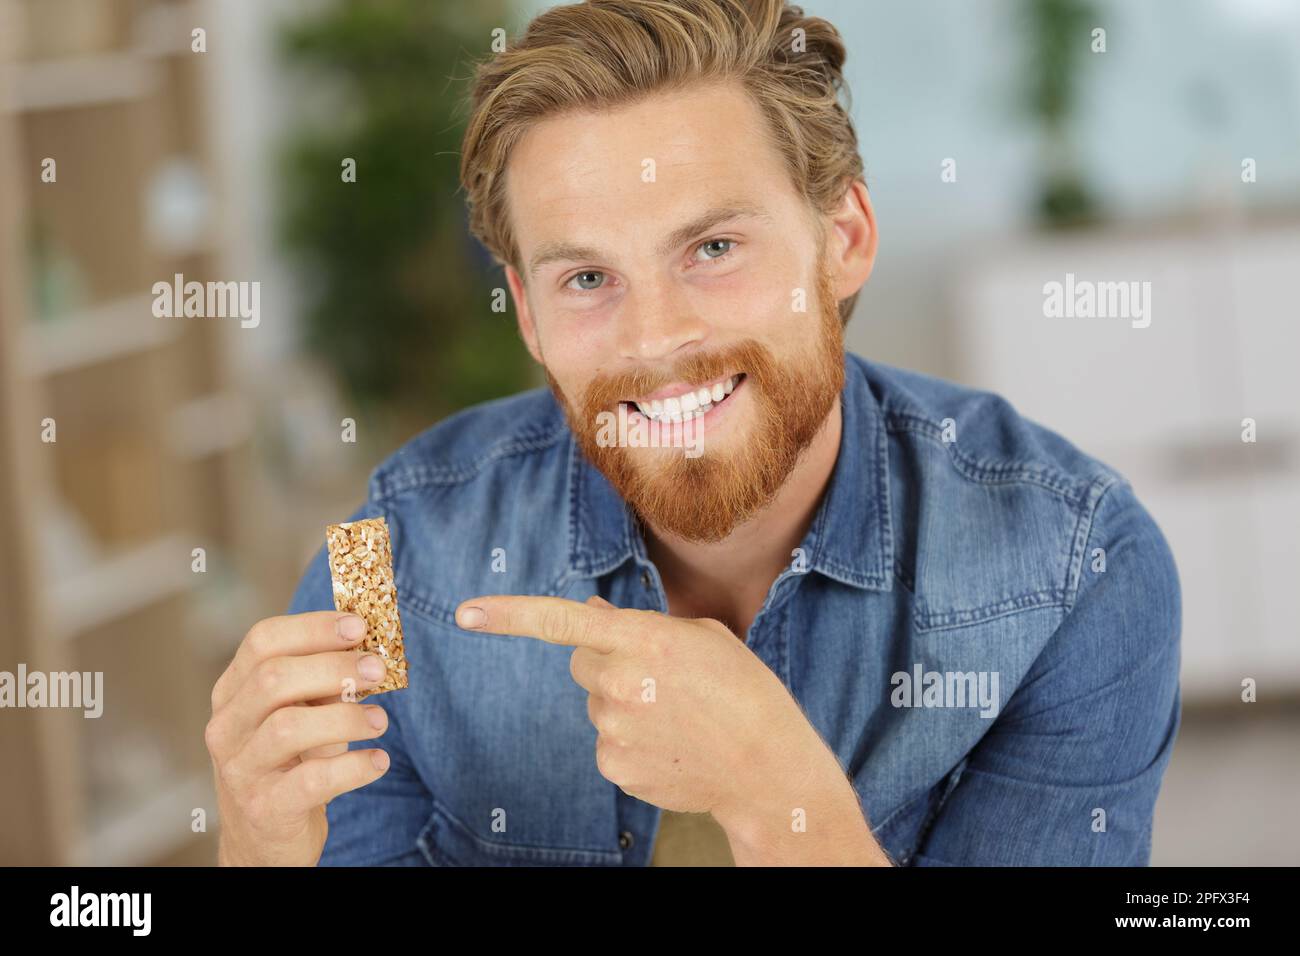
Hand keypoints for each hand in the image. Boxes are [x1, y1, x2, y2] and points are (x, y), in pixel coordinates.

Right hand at [206, 611, 392, 865]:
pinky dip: (353, 767)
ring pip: (289, 727)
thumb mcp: (299, 716)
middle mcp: (227, 727)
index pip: (262, 641)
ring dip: (346, 717)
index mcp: (233, 692)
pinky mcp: (265, 809)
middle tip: (377, 669)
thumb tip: (368, 649)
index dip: (313, 627)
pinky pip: (312, 780)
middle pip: (274, 678)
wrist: (264, 840)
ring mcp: (240, 770)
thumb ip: (322, 684)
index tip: (358, 625)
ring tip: (380, 721)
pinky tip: (378, 761)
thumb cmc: (289, 763)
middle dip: (334, 667)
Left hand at [454, 593, 884, 862]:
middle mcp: (621, 682)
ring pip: (597, 704)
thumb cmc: (743, 691)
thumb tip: (588, 613)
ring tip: (677, 716)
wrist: (768, 768)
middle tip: (659, 678)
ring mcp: (615, 729)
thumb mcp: (701, 636)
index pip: (562, 621)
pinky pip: (607, 741)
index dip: (509, 615)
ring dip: (623, 703)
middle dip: (606, 662)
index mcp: (645, 638)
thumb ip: (637, 624)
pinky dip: (631, 741)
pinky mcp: (615, 766)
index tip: (465, 613)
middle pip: (581, 661)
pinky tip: (670, 745)